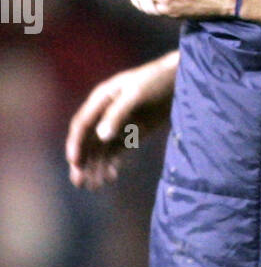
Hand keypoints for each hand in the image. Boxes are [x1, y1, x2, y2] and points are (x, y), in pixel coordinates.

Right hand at [66, 53, 177, 189]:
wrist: (179, 80)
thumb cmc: (156, 81)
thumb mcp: (137, 95)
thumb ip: (118, 114)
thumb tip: (101, 136)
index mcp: (101, 99)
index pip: (82, 124)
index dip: (76, 144)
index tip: (74, 162)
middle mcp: (105, 113)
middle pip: (87, 140)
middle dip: (82, 161)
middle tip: (78, 183)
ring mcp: (118, 124)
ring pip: (100, 149)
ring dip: (95, 167)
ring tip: (94, 186)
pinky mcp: (132, 132)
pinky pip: (116, 151)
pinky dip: (111, 164)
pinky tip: (110, 177)